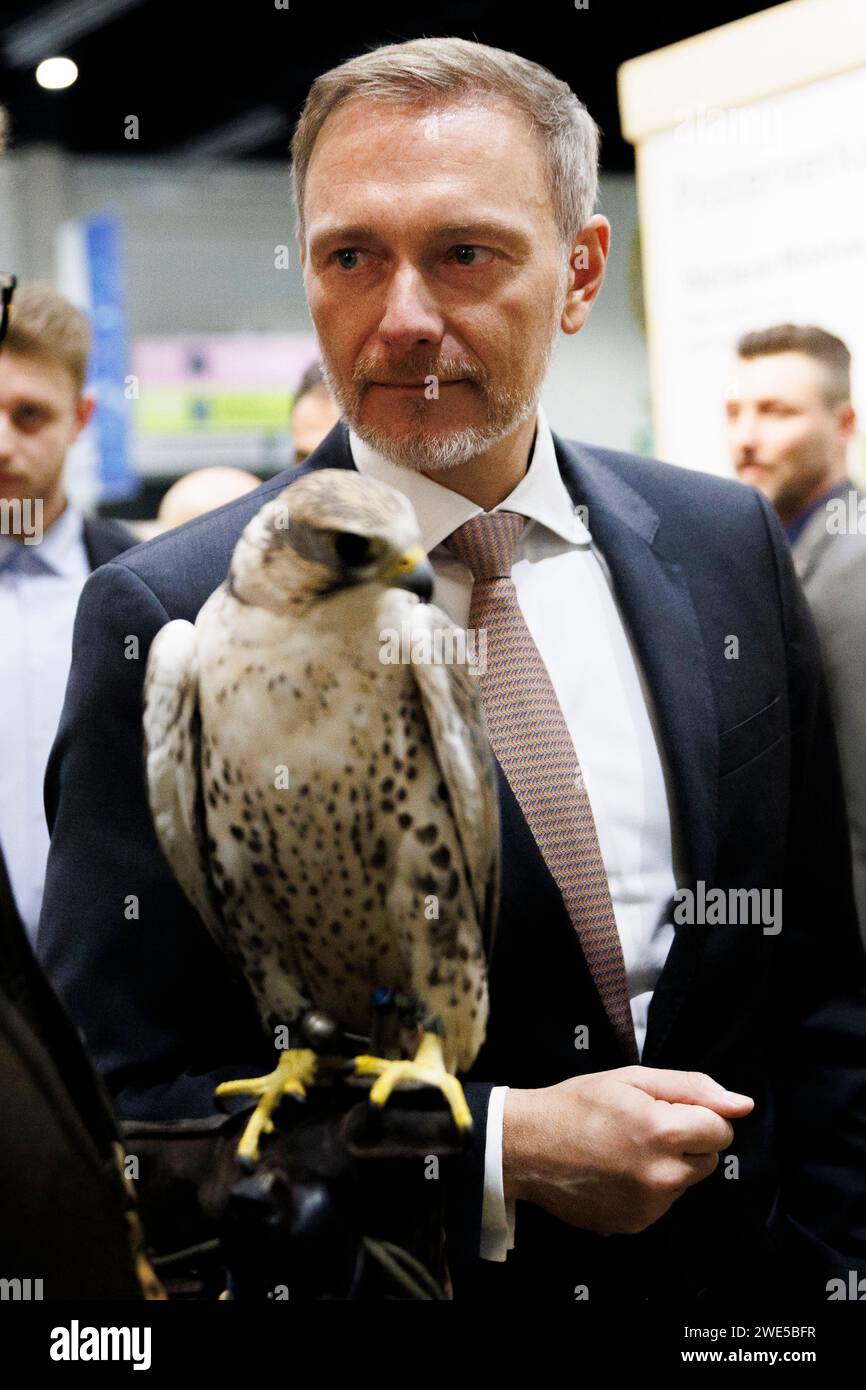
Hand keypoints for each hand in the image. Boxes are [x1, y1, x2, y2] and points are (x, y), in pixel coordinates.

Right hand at [502, 1067, 753, 1235]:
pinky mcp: (634, 1225)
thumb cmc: (577, 1104)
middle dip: (687, 1140)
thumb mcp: (633, 1078)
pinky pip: (661, 1203)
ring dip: (668, 1165)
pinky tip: (617, 1171)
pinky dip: (648, 1188)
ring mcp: (648, 1207)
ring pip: (685, 1182)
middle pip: (708, 1158)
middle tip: (644, 1126)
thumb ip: (693, 1088)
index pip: (721, 1129)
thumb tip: (743, 1104)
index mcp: (663, 1132)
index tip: (665, 1108)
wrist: (526, 1146)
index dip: (697, 1113)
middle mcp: (661, 1176)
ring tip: (625, 1148)